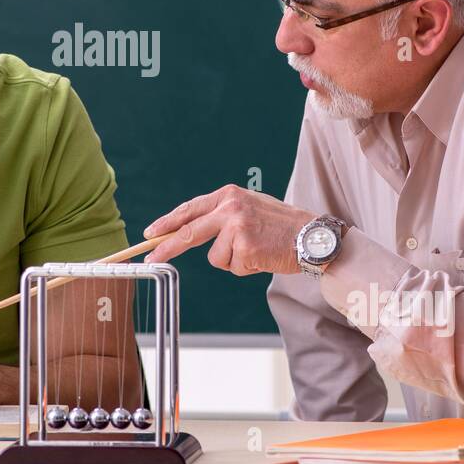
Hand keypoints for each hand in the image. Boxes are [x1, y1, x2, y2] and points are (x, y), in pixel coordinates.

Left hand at [142, 184, 316, 275]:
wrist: (313, 235)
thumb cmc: (281, 224)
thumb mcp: (249, 207)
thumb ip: (222, 215)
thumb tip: (189, 230)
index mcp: (228, 195)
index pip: (190, 209)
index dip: (168, 222)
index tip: (150, 233)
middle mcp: (230, 208)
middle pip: (189, 232)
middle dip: (166, 248)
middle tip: (150, 259)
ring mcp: (237, 228)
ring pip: (216, 258)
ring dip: (233, 261)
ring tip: (256, 250)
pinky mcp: (246, 248)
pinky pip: (234, 268)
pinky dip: (247, 268)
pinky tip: (263, 257)